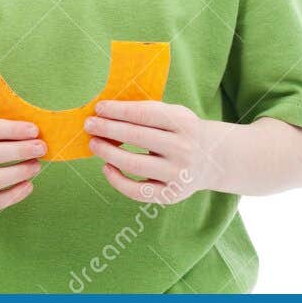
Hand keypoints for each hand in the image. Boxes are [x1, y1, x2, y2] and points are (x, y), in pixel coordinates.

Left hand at [86, 100, 217, 203]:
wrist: (213, 159)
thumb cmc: (181, 131)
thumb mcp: (172, 114)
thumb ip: (144, 111)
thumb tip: (104, 111)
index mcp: (183, 122)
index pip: (143, 114)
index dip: (117, 110)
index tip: (98, 108)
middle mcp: (183, 148)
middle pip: (136, 137)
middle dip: (107, 129)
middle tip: (88, 125)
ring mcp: (178, 173)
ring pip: (134, 164)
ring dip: (107, 153)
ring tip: (94, 144)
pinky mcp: (171, 194)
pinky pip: (137, 191)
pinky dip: (117, 180)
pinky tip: (107, 167)